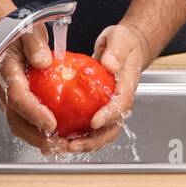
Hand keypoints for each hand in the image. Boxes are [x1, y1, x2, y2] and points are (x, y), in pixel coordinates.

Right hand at [0, 23, 67, 154]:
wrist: (10, 38)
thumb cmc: (20, 35)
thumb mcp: (28, 31)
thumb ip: (34, 44)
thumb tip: (44, 61)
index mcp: (7, 71)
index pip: (17, 97)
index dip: (33, 112)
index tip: (50, 123)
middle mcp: (5, 89)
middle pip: (16, 120)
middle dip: (36, 135)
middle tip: (58, 142)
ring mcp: (9, 100)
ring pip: (19, 126)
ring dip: (38, 139)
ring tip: (60, 145)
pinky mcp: (17, 106)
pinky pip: (25, 124)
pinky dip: (40, 135)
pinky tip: (57, 140)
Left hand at [60, 21, 151, 152]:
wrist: (125, 48)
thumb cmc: (124, 43)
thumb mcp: (120, 39)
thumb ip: (116, 51)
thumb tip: (109, 64)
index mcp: (126, 86)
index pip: (121, 106)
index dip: (109, 116)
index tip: (94, 121)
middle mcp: (119, 102)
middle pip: (111, 128)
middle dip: (93, 140)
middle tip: (73, 144)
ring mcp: (109, 108)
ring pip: (100, 133)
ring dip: (83, 143)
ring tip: (62, 147)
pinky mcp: (97, 109)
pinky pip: (89, 127)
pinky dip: (76, 136)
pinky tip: (58, 138)